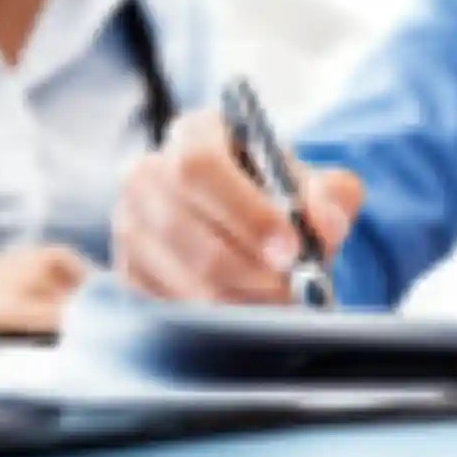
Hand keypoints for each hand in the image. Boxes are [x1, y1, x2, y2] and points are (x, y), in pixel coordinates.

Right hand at [113, 111, 363, 302]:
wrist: (248, 231)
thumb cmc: (278, 201)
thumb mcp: (311, 187)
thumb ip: (329, 196)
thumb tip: (326, 224)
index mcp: (193, 136)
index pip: (200, 165)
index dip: (245, 211)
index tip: (291, 249)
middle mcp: (147, 175)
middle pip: (181, 225)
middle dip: (242, 266)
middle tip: (289, 290)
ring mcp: (129, 227)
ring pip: (175, 274)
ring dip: (235, 299)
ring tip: (278, 308)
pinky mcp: (127, 274)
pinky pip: (168, 307)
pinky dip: (215, 321)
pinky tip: (249, 319)